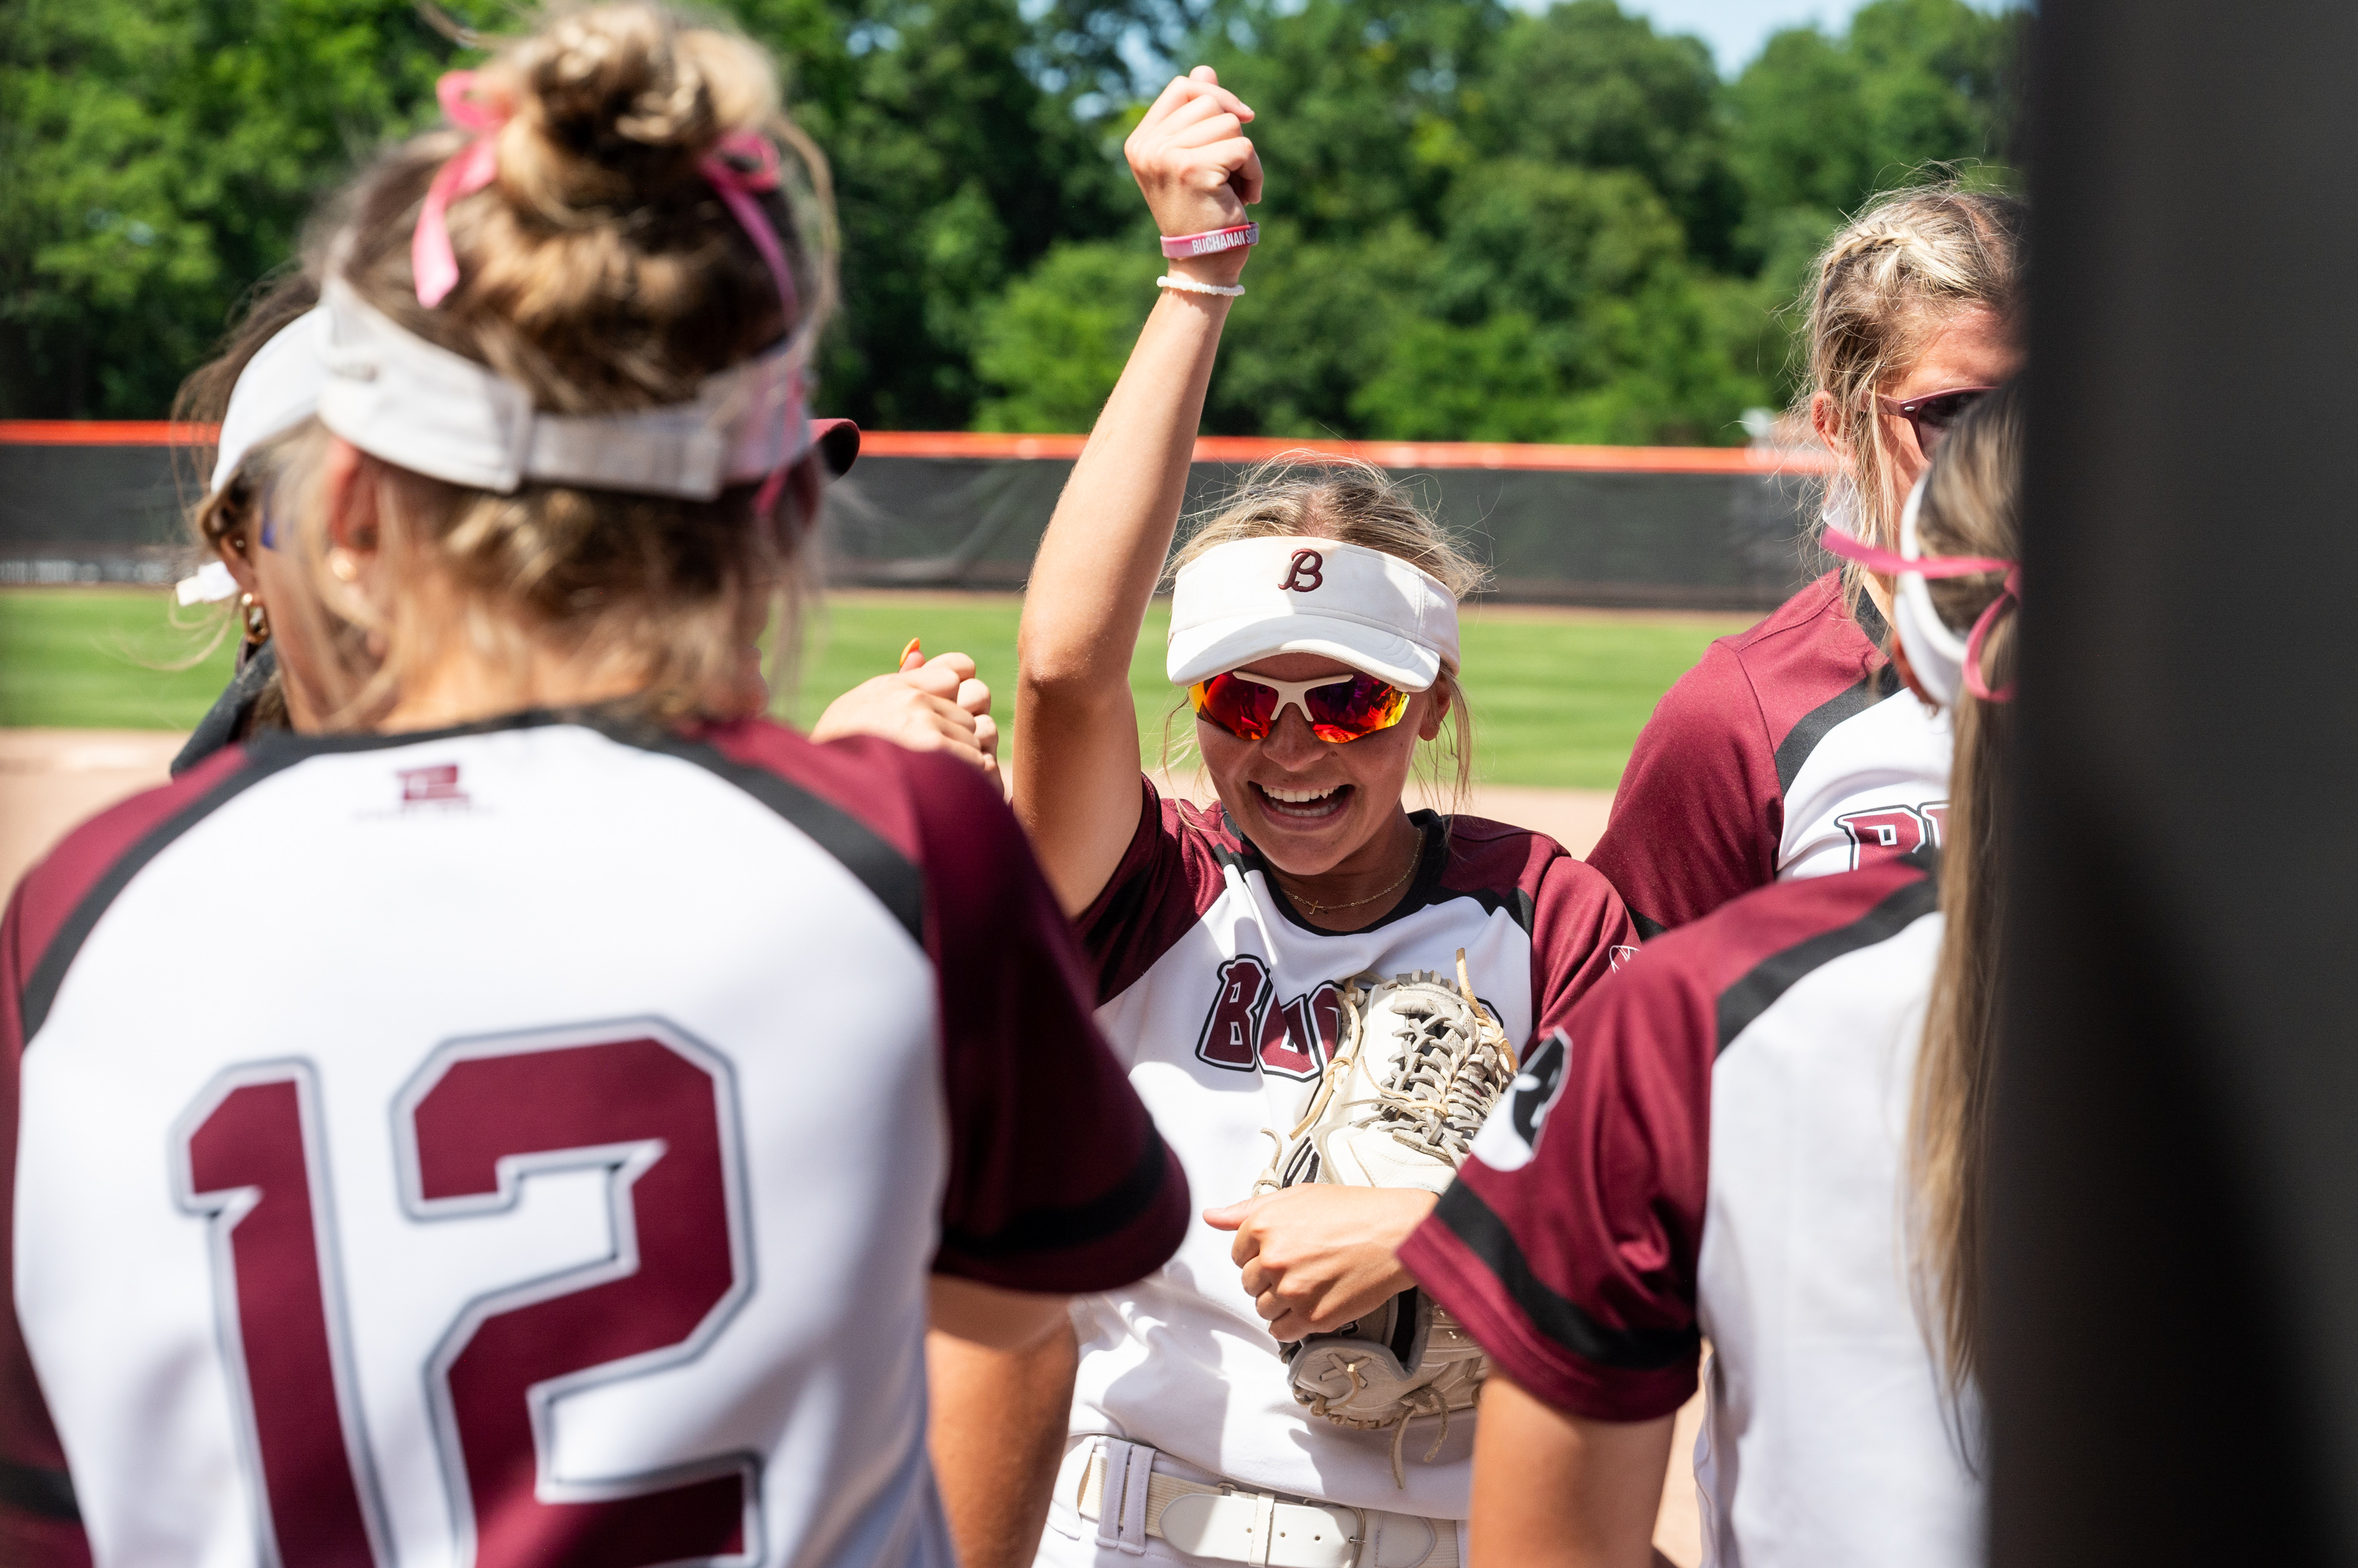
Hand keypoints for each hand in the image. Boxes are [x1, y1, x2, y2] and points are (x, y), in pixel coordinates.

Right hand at [811, 649, 999, 777]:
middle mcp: (911, 698)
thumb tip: (920, 652)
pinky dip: (969, 775)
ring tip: (936, 774)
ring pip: (973, 736)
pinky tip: (947, 785)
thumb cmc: (840, 749)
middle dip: (959, 734)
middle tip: (938, 756)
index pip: (956, 673)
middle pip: (967, 711)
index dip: (955, 698)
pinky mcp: (932, 749)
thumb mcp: (863, 706)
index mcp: (895, 686)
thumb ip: (898, 683)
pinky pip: (975, 759)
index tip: (942, 718)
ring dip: (963, 757)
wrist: (822, 783)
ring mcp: (922, 722)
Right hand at [1125, 66, 1262, 285]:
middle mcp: (1147, 147)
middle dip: (1232, 134)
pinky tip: (1245, 199)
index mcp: (1140, 141)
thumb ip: (1197, 114)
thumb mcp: (1195, 157)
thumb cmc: (1203, 211)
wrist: (1204, 264)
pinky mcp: (1193, 170)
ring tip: (1233, 189)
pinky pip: (1243, 147)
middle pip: (1209, 102)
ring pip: (1230, 122)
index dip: (1215, 94)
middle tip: (1228, 173)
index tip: (1240, 118)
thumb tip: (1204, 69)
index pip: (1183, 87)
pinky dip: (1255, 173)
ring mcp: (1166, 157)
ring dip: (1245, 157)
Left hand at [1204, 1187, 1437, 1340]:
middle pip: (1248, 1283)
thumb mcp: (1297, 1196)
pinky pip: (1282, 1331)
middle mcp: (1272, 1259)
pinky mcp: (1313, 1317)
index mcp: (1263, 1226)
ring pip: (1263, 1309)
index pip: (1238, 1254)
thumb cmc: (1356, 1211)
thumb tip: (1212, 1216)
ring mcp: (1292, 1291)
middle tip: (1300, 1267)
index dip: (1260, 1253)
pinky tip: (1310, 1306)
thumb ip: (1247, 1209)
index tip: (1282, 1251)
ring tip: (1309, 1284)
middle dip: (1269, 1278)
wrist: (1398, 1233)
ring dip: (1280, 1302)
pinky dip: (1291, 1325)